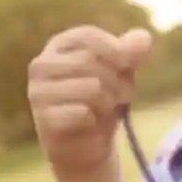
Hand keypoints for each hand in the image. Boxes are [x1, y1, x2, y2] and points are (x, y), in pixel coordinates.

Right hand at [27, 26, 152, 176]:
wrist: (87, 144)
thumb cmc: (103, 100)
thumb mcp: (122, 72)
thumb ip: (131, 52)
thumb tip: (143, 38)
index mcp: (59, 46)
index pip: (87, 36)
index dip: (114, 49)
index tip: (128, 64)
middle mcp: (42, 64)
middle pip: (90, 61)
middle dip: (116, 80)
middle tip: (121, 96)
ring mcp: (38, 92)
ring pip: (91, 86)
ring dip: (108, 101)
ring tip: (106, 108)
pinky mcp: (43, 118)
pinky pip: (82, 112)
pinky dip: (94, 119)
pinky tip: (90, 123)